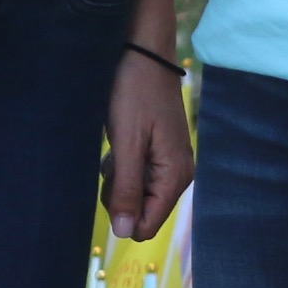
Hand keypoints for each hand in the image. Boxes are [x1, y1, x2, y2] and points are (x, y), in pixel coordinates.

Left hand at [105, 52, 192, 241]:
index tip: (110, 182)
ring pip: (135, 193)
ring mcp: (169, 162)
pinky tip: (119, 140)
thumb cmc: (133, 93)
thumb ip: (128, 189)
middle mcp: (178, 174)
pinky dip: (121, 164)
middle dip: (119, 193)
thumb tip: (125, 234)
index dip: (122, 214)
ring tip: (116, 144)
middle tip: (112, 159)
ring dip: (118, 177)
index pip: (147, 225)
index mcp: (176, 176)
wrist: (143, 52)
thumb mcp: (126, 143)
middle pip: (140, 211)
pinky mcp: (158, 150)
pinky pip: (136, 174)